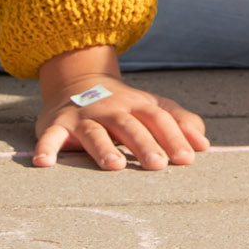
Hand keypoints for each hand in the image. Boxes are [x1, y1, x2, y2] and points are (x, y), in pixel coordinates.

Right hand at [33, 45, 208, 169]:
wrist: (79, 82)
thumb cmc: (124, 106)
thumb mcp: (153, 108)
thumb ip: (180, 122)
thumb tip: (204, 144)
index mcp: (139, 105)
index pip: (160, 119)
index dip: (175, 137)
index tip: (188, 159)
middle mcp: (113, 109)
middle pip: (130, 125)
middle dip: (145, 144)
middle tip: (158, 164)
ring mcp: (84, 116)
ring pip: (95, 131)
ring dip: (103, 149)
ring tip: (115, 166)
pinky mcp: (58, 124)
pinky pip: (51, 136)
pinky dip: (47, 147)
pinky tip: (44, 163)